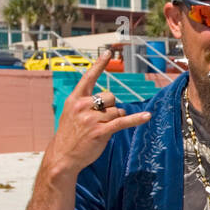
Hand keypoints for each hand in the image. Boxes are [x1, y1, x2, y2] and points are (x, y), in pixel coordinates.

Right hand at [50, 46, 151, 174]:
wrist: (62, 157)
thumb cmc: (69, 136)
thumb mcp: (71, 114)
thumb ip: (87, 105)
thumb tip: (115, 107)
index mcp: (75, 99)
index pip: (89, 77)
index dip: (100, 65)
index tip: (108, 52)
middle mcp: (82, 106)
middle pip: (110, 97)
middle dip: (110, 107)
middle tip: (100, 120)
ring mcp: (91, 119)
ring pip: (116, 111)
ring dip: (114, 119)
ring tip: (101, 129)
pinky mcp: (100, 132)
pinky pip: (122, 122)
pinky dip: (136, 119)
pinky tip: (147, 116)